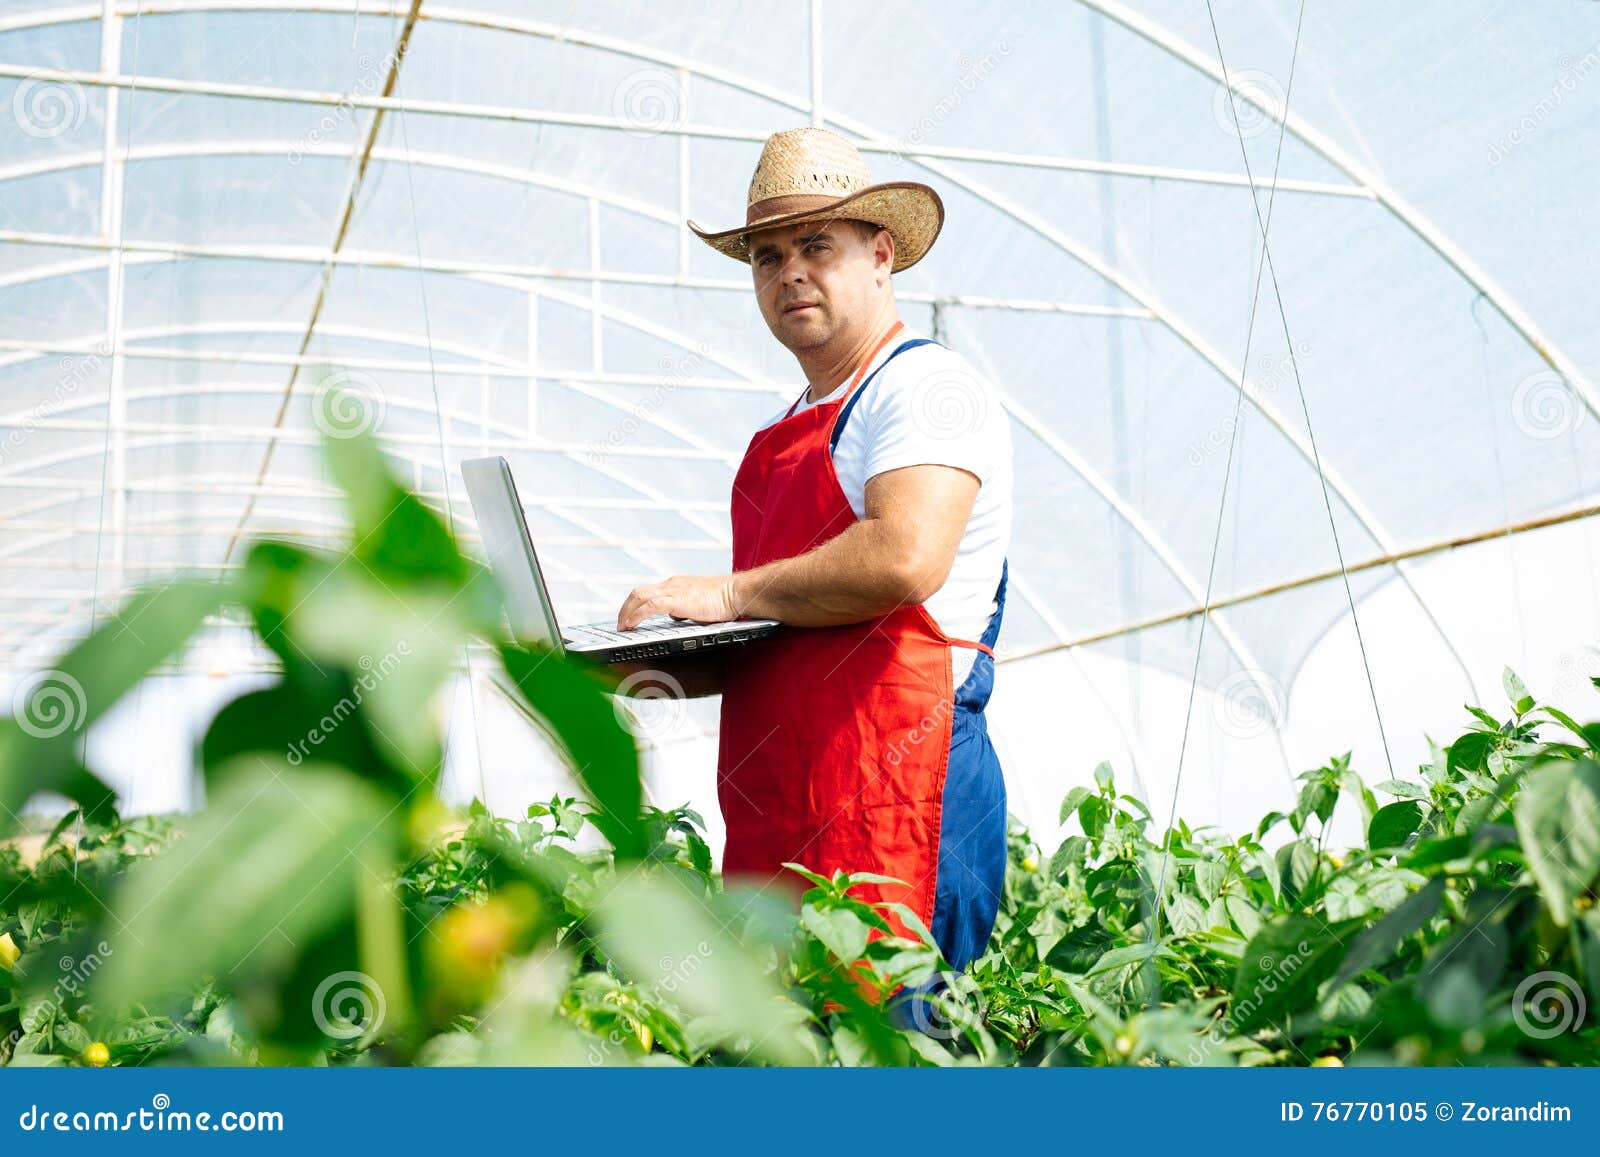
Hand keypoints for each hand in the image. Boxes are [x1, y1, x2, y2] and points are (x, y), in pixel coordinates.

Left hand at [617, 574, 739, 630]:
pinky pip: (649, 606)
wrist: (738, 593)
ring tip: (622, 627)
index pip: (648, 591)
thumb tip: (675, 617)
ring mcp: (674, 590)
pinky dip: (636, 615)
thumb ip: (685, 608)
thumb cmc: (725, 600)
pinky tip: (630, 625)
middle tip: (620, 624)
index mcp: (677, 585)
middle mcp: (672, 584)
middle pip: (639, 592)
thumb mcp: (699, 604)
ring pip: (639, 596)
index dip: (635, 604)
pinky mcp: (677, 600)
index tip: (628, 617)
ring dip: (626, 612)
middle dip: (625, 608)